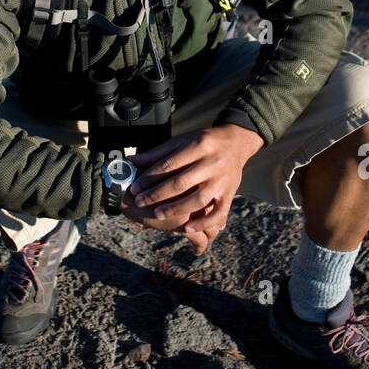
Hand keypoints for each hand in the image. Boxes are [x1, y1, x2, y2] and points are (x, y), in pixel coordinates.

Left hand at [123, 125, 263, 254]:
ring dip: (176, 209)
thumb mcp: (182, 140)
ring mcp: (222, 180)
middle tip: (140, 202)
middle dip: (158, 195)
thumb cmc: (204, 142)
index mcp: (198, 146)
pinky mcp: (230, 193)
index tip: (135, 188)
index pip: (170, 165)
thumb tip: (131, 161)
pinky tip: (187, 228)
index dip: (150, 177)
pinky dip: (203, 222)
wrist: (236, 142)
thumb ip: (158, 153)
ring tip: (157, 214)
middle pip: (181, 183)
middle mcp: (212, 163)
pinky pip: (218, 212)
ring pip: (198, 200)